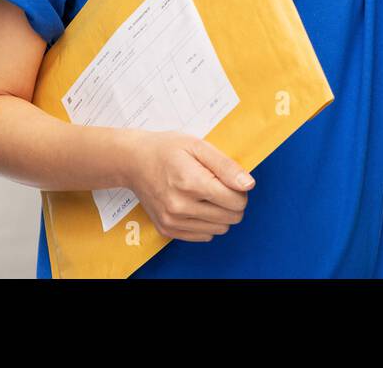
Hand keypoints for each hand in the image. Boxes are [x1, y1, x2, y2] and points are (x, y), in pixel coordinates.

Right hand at [125, 130, 253, 241]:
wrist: (133, 162)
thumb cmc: (167, 150)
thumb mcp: (198, 146)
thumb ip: (226, 166)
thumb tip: (248, 184)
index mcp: (191, 182)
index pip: (235, 201)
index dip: (240, 190)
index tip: (230, 180)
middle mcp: (180, 206)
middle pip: (230, 217)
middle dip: (232, 202)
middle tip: (219, 186)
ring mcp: (172, 220)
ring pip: (219, 229)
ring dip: (220, 214)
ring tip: (207, 195)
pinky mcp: (167, 229)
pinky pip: (203, 236)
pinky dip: (206, 223)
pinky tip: (196, 206)